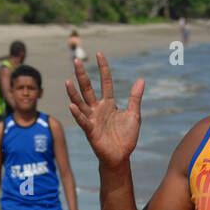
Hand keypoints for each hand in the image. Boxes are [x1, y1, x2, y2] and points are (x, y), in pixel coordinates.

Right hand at [65, 52, 144, 167]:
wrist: (121, 156)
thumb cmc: (126, 137)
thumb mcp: (133, 115)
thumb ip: (135, 98)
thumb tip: (141, 80)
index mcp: (108, 103)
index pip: (105, 82)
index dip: (103, 68)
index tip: (99, 54)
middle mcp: (97, 109)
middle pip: (88, 89)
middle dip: (82, 75)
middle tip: (77, 61)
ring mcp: (92, 119)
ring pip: (81, 103)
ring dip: (74, 93)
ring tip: (68, 81)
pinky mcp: (90, 131)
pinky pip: (82, 121)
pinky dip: (77, 114)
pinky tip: (71, 106)